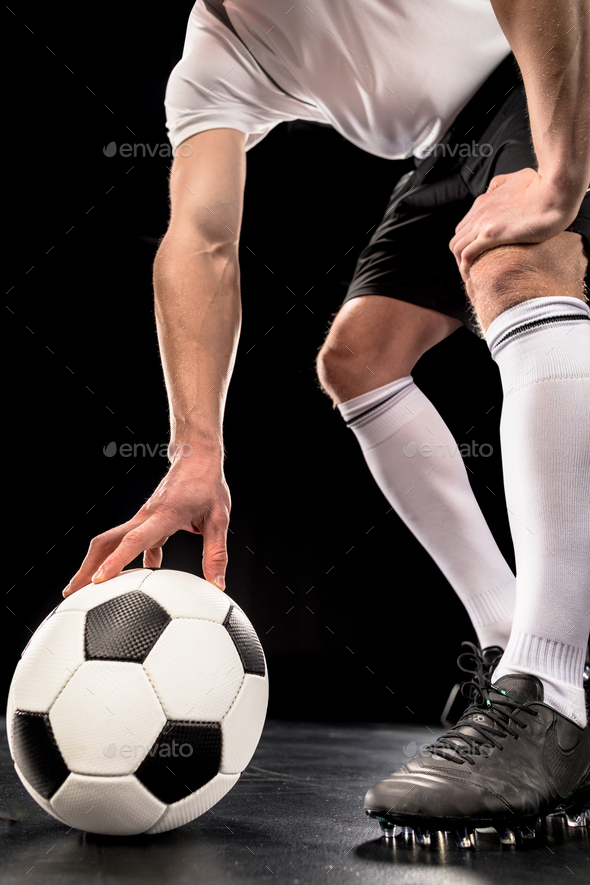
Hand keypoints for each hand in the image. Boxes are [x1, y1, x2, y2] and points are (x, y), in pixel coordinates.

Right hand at [63, 447, 229, 596]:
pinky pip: (128, 542)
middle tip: (73, 593)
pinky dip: (122, 560)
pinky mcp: (146, 521)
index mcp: (164, 515)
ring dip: (96, 563)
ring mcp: (143, 518)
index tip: (98, 581)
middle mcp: (146, 516)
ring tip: (84, 590)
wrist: (197, 458)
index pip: (135, 540)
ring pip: (111, 541)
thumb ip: (217, 552)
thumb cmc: (208, 486)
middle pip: (108, 542)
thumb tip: (216, 584)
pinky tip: (126, 580)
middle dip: (88, 567)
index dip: (117, 561)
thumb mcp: (220, 519)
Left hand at [449, 168, 579, 279]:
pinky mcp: (492, 234)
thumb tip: (495, 189)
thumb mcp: (519, 177)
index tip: (476, 257)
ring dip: (462, 265)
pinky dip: (466, 267)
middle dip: (461, 258)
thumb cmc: (545, 186)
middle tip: (474, 271)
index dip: (467, 244)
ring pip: (457, 248)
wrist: (557, 191)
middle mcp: (479, 212)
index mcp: (484, 201)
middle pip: (457, 239)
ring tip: (473, 278)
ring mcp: (483, 222)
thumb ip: (503, 183)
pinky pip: (467, 254)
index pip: (464, 227)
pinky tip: (473, 277)